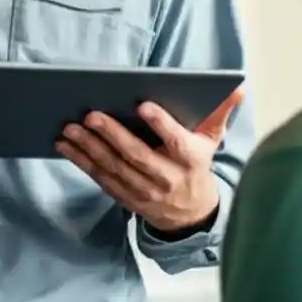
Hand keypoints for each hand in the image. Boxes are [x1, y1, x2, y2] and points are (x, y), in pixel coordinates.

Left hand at [56, 87, 242, 233]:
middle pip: (137, 156)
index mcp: (189, 160)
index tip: (142, 105)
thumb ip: (219, 113)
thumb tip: (236, 87)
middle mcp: (166, 178)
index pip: (175, 141)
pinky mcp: (126, 198)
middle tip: (91, 115)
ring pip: (114, 168)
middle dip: (112, 135)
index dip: (161, 124)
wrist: (190, 214)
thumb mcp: (211, 141)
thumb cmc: (196, 166)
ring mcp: (144, 192)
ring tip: (70, 128)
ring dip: (89, 148)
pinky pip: (101, 179)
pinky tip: (65, 145)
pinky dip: (81, 162)